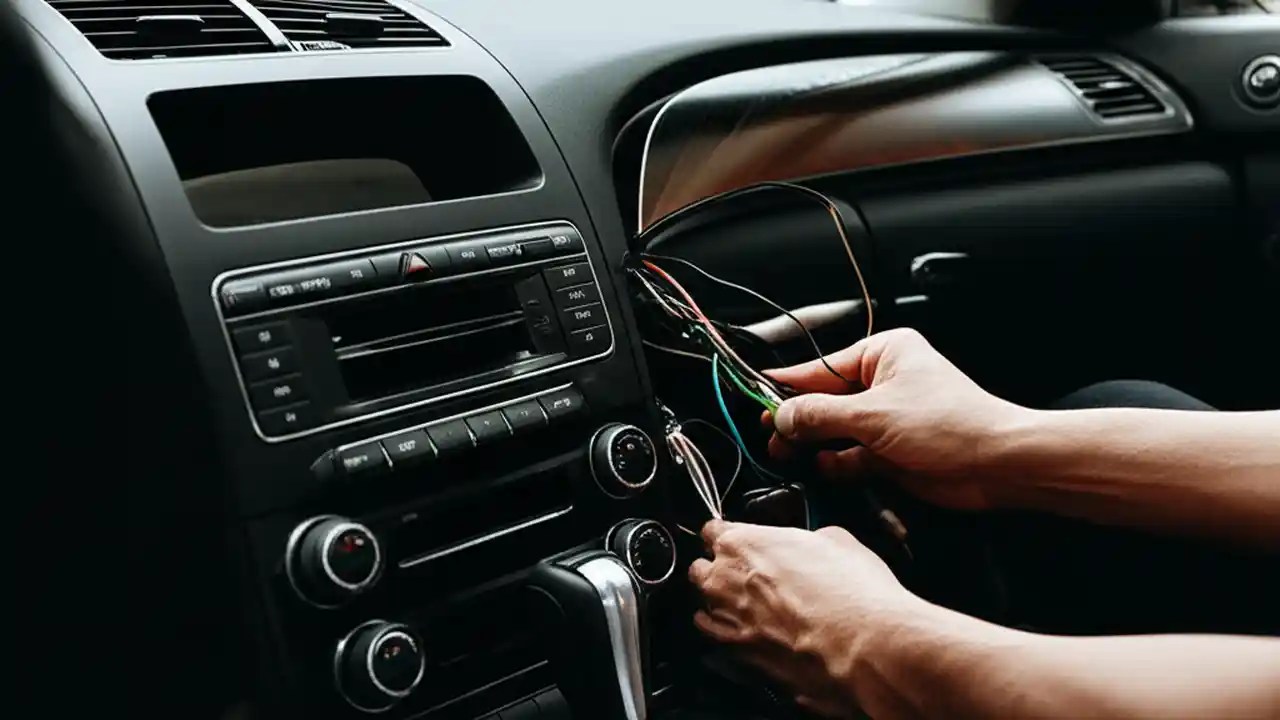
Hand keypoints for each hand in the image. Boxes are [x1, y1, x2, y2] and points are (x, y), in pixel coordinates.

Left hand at [689, 520, 924, 717]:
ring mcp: (728, 621)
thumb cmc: (853, 592)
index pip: (713, 530)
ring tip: (751, 606)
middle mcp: (725, 581)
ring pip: (706, 605)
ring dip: (722, 603)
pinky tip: (747, 632)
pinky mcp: (739, 657)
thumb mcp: (837, 541)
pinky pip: (717, 638)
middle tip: (748, 575)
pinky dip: (726, 633)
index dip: (726, 534)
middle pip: (702, 569)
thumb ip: (806, 539)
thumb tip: (809, 546)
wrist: (866, 647)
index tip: (736, 540)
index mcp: (744, 543)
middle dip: (719, 570)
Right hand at [765, 328, 1027, 509]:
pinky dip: (837, 464)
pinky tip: (826, 467)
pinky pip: (851, 456)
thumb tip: (780, 414)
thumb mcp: (873, 415)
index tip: (753, 392)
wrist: (997, 466)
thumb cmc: (949, 425)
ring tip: (787, 453)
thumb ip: (819, 415)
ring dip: (813, 444)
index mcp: (883, 354)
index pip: (821, 367)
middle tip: (769, 433)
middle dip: (798, 419)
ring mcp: (886, 419)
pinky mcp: (890, 453)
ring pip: (834, 431)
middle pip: (823, 400)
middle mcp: (883, 383)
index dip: (786, 383)